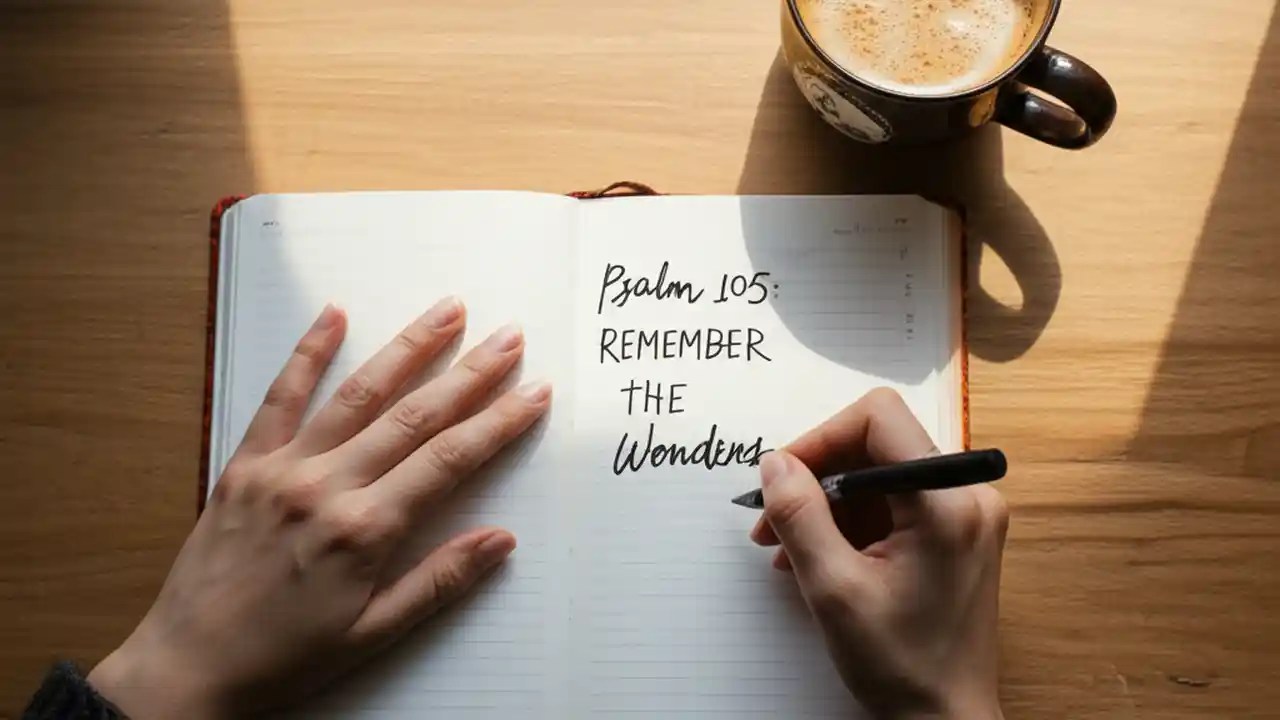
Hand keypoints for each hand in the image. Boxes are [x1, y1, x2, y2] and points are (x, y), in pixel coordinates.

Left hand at [88, 298, 550, 718]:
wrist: (188, 667)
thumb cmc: (283, 658)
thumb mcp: (374, 634)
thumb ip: (440, 582)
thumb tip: (500, 540)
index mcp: (365, 531)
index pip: (449, 461)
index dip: (498, 422)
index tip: (531, 392)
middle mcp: (326, 487)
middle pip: (414, 417)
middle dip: (469, 373)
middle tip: (507, 337)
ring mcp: (282, 469)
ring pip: (357, 394)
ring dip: (407, 348)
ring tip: (447, 312)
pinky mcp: (244, 465)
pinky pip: (279, 398)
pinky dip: (307, 353)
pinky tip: (333, 315)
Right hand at [750, 388, 1007, 719]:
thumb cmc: (903, 667)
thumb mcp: (834, 590)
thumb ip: (799, 518)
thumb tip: (775, 463)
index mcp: (949, 504)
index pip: (879, 419)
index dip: (821, 438)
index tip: (784, 477)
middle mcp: (969, 497)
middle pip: (877, 444)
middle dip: (817, 477)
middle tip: (772, 519)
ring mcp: (966, 514)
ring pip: (879, 473)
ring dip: (828, 504)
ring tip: (787, 547)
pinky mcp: (956, 532)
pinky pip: (893, 502)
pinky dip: (851, 521)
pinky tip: (818, 555)